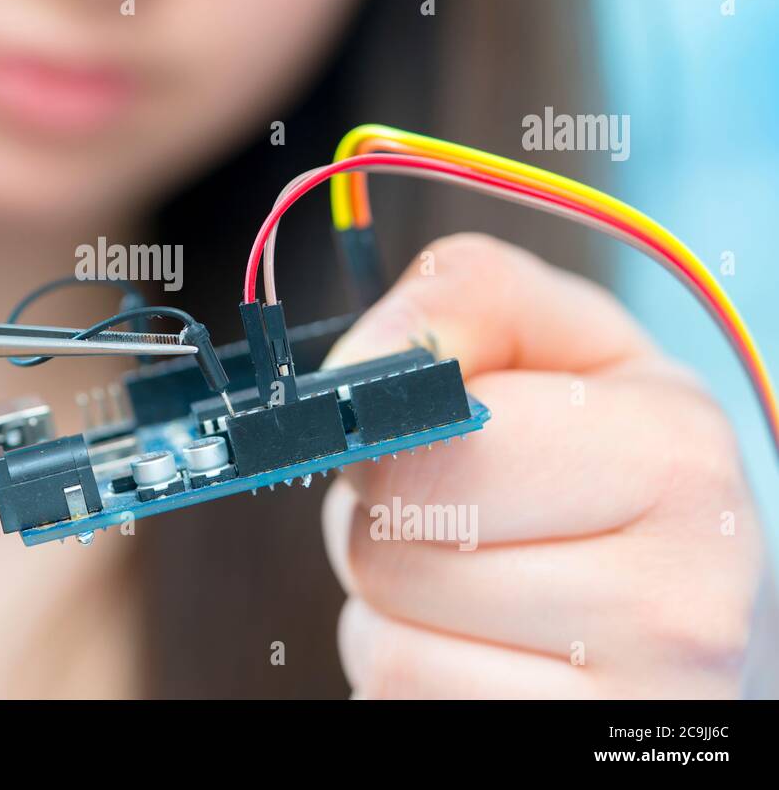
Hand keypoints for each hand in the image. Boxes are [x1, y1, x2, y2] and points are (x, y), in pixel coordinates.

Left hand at [321, 233, 761, 697]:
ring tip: (480, 591)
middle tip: (463, 520)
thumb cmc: (611, 474)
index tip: (428, 433)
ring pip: (381, 640)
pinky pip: (397, 704)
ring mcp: (628, 711)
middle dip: (385, 522)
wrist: (688, 614)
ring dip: (394, 609)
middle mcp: (677, 602)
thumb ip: (465, 300)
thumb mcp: (567, 346)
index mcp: (675, 460)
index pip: (426, 439)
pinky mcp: (566, 762)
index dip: (388, 434)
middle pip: (385, 546)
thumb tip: (356, 365)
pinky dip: (407, 676)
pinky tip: (480, 655)